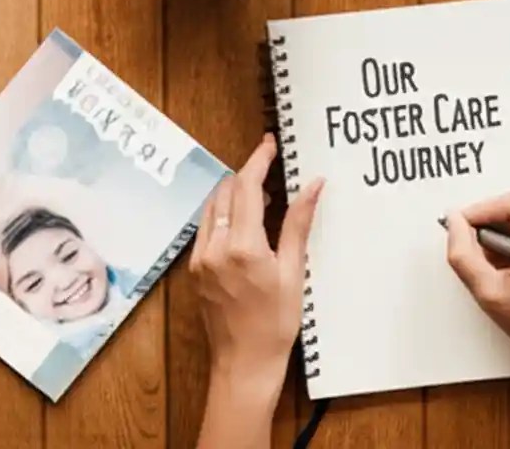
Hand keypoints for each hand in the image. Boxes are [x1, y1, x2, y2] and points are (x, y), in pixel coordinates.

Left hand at [190, 134, 324, 389]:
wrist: (244, 364)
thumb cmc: (275, 325)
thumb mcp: (293, 272)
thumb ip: (298, 223)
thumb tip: (313, 185)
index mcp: (242, 247)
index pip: (245, 187)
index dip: (258, 160)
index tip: (269, 145)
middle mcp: (214, 248)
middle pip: (225, 192)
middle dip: (247, 175)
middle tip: (273, 171)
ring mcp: (200, 259)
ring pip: (212, 208)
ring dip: (234, 194)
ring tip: (263, 197)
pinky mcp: (195, 269)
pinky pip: (206, 228)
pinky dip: (224, 215)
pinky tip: (245, 224)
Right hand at [444, 189, 509, 367]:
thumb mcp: (487, 293)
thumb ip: (464, 255)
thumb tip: (454, 221)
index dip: (485, 209)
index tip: (462, 225)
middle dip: (489, 221)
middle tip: (473, 247)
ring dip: (498, 231)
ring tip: (490, 261)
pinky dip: (509, 237)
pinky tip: (503, 261)